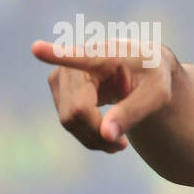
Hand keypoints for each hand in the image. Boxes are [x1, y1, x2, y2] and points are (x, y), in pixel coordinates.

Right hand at [33, 36, 179, 151]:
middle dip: (98, 134)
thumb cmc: (153, 78)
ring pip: (68, 120)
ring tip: (118, 141)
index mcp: (106, 55)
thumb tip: (106, 135)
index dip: (56, 54)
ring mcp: (62, 74)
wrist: (143, 69)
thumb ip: (133, 112)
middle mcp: (76, 62)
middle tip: (122, 145)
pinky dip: (86, 134)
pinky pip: (67, 121)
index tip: (36, 48)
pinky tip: (105, 132)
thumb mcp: (157, 95)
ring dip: (93, 138)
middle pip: (77, 111)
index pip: (80, 57)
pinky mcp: (58, 86)